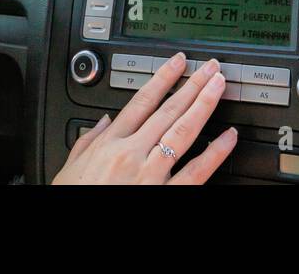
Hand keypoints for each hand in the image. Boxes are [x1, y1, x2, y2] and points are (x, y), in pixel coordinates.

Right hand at [53, 53, 236, 184]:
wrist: (78, 235)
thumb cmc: (75, 200)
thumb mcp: (70, 169)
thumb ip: (87, 141)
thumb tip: (102, 121)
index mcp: (110, 143)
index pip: (142, 101)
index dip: (163, 78)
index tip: (178, 63)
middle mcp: (133, 153)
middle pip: (168, 110)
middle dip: (191, 85)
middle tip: (210, 68)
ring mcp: (151, 174)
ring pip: (183, 131)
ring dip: (204, 105)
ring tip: (219, 87)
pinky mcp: (166, 195)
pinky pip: (196, 171)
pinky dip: (215, 152)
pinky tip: (229, 137)